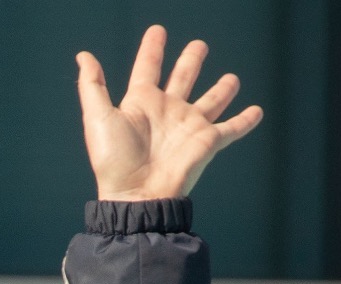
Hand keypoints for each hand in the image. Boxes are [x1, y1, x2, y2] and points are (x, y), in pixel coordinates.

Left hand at [77, 25, 262, 200]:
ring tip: (232, 78)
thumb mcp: (98, 118)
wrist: (137, 196)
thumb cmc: (115, 161)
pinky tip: (257, 111)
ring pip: (211, 99)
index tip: (158, 31)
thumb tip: (84, 56)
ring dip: (222, 89)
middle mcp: (168, 110)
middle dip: (192, 60)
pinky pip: (231, 128)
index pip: (148, 67)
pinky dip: (245, 121)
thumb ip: (93, 86)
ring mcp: (189, 125)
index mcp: (142, 102)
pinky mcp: (207, 142)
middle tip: (199, 45)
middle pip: (183, 77)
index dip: (152, 48)